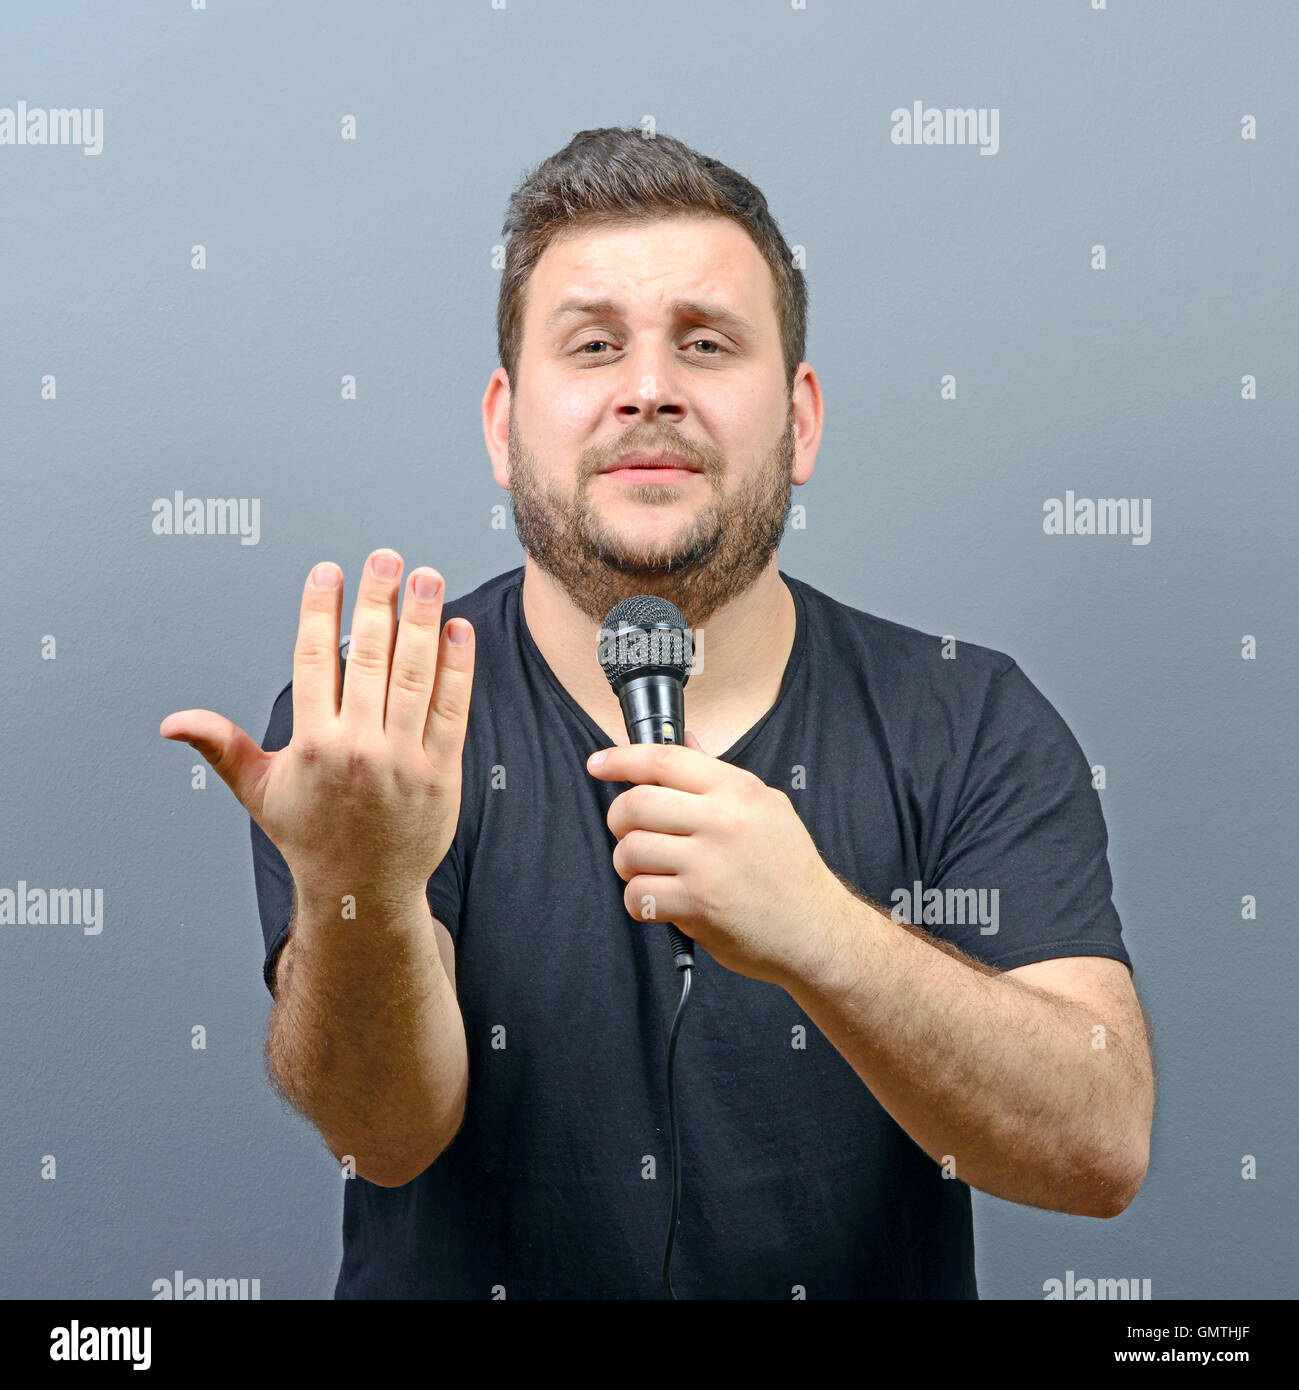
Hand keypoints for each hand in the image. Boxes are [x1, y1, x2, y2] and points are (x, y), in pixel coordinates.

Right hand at [159, 549, 474, 904]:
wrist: (363, 891)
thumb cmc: (309, 837)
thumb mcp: (259, 792)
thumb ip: (224, 746)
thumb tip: (173, 722)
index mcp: (311, 744)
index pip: (314, 661)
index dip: (321, 611)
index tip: (328, 571)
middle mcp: (358, 747)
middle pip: (369, 657)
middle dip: (378, 601)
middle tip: (386, 558)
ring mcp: (403, 758)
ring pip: (414, 675)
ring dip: (423, 621)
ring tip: (427, 577)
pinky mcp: (441, 771)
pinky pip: (451, 709)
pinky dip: (457, 668)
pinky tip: (458, 630)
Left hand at [586, 730, 846, 987]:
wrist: (816, 930)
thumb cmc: (788, 869)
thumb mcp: (767, 807)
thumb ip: (718, 776)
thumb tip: (682, 740)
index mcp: (738, 790)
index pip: (664, 759)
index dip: (621, 759)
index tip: (598, 764)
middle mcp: (723, 820)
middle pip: (635, 803)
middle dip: (618, 819)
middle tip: (628, 833)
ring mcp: (709, 863)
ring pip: (630, 850)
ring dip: (627, 864)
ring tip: (648, 872)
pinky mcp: (699, 905)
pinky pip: (639, 895)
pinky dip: (639, 901)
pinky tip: (660, 902)